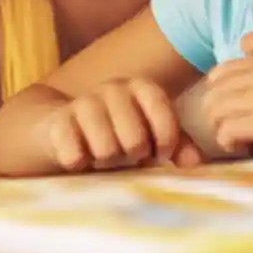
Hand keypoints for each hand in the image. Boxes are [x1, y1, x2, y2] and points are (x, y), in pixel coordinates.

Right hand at [44, 77, 201, 171]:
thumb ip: (176, 144)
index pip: (164, 122)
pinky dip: (79, 165)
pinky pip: (74, 156)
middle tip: (124, 154)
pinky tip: (78, 158)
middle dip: (131, 157)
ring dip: (105, 163)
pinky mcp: (58, 123)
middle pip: (135, 142)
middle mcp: (114, 89)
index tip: (157, 153)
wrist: (62, 128)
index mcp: (141, 87)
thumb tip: (194, 163)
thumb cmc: (116, 133)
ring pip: (106, 150)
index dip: (164, 145)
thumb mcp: (150, 135)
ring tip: (102, 156)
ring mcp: (83, 103)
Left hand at [203, 31, 252, 153]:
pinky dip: (225, 139)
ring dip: (218, 122)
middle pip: (220, 76)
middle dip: (219, 99)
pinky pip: (227, 128)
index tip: (244, 85)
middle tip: (230, 118)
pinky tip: (237, 146)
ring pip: (217, 103)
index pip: (247, 41)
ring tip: (232, 136)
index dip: (240, 63)